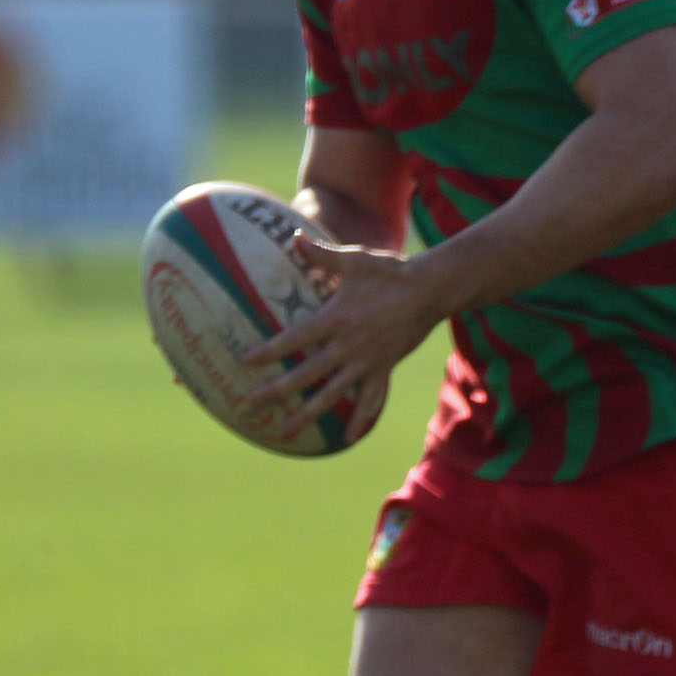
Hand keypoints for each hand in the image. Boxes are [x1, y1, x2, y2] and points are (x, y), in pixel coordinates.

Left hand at [242, 231, 448, 437]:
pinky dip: (360, 420)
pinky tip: (346, 439)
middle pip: (306, 375)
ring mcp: (366, 362)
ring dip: (307, 415)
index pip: (295, 339)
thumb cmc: (389, 272)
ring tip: (285, 433)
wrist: (430, 290)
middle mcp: (348, 346)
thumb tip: (293, 237)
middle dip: (276, 391)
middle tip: (250, 406)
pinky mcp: (383, 369)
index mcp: (336, 319)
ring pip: (332, 395)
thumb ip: (320, 254)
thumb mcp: (354, 260)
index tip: (245, 362)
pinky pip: (370, 400)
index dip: (270, 351)